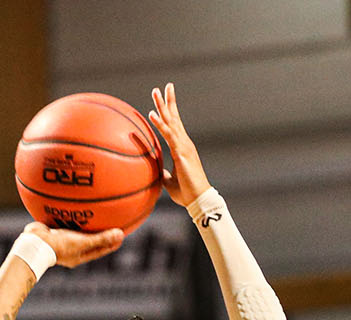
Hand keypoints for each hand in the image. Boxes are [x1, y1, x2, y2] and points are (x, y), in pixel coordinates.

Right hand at [24, 222, 124, 267]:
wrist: (33, 242)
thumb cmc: (59, 245)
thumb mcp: (82, 242)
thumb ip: (101, 238)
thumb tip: (121, 234)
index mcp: (78, 256)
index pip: (99, 250)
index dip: (111, 243)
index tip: (122, 235)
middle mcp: (71, 248)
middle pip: (89, 240)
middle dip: (100, 233)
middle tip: (111, 223)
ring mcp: (61, 239)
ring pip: (77, 230)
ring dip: (85, 223)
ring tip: (94, 213)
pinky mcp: (52, 229)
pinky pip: (65, 220)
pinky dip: (71, 214)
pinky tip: (75, 204)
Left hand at [147, 83, 209, 208]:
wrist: (198, 200)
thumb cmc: (187, 192)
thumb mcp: (170, 181)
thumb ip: (164, 174)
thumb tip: (157, 171)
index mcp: (182, 147)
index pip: (175, 125)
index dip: (169, 112)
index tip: (163, 99)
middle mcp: (184, 143)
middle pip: (174, 118)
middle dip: (167, 102)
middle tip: (160, 88)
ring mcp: (184, 146)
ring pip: (171, 121)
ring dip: (162, 106)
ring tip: (155, 91)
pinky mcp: (181, 152)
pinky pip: (168, 134)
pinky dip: (159, 123)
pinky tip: (152, 113)